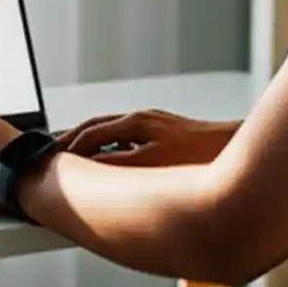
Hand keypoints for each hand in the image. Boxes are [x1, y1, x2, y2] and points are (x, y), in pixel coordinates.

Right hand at [57, 109, 238, 165]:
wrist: (237, 147)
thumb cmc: (201, 156)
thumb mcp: (152, 165)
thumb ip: (116, 165)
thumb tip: (90, 166)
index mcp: (135, 123)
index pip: (88, 136)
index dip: (67, 150)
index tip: (50, 163)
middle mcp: (142, 119)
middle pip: (95, 127)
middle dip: (72, 141)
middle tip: (53, 157)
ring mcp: (155, 124)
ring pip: (111, 130)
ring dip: (91, 142)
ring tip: (76, 158)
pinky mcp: (167, 132)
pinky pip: (127, 135)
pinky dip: (111, 145)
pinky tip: (114, 159)